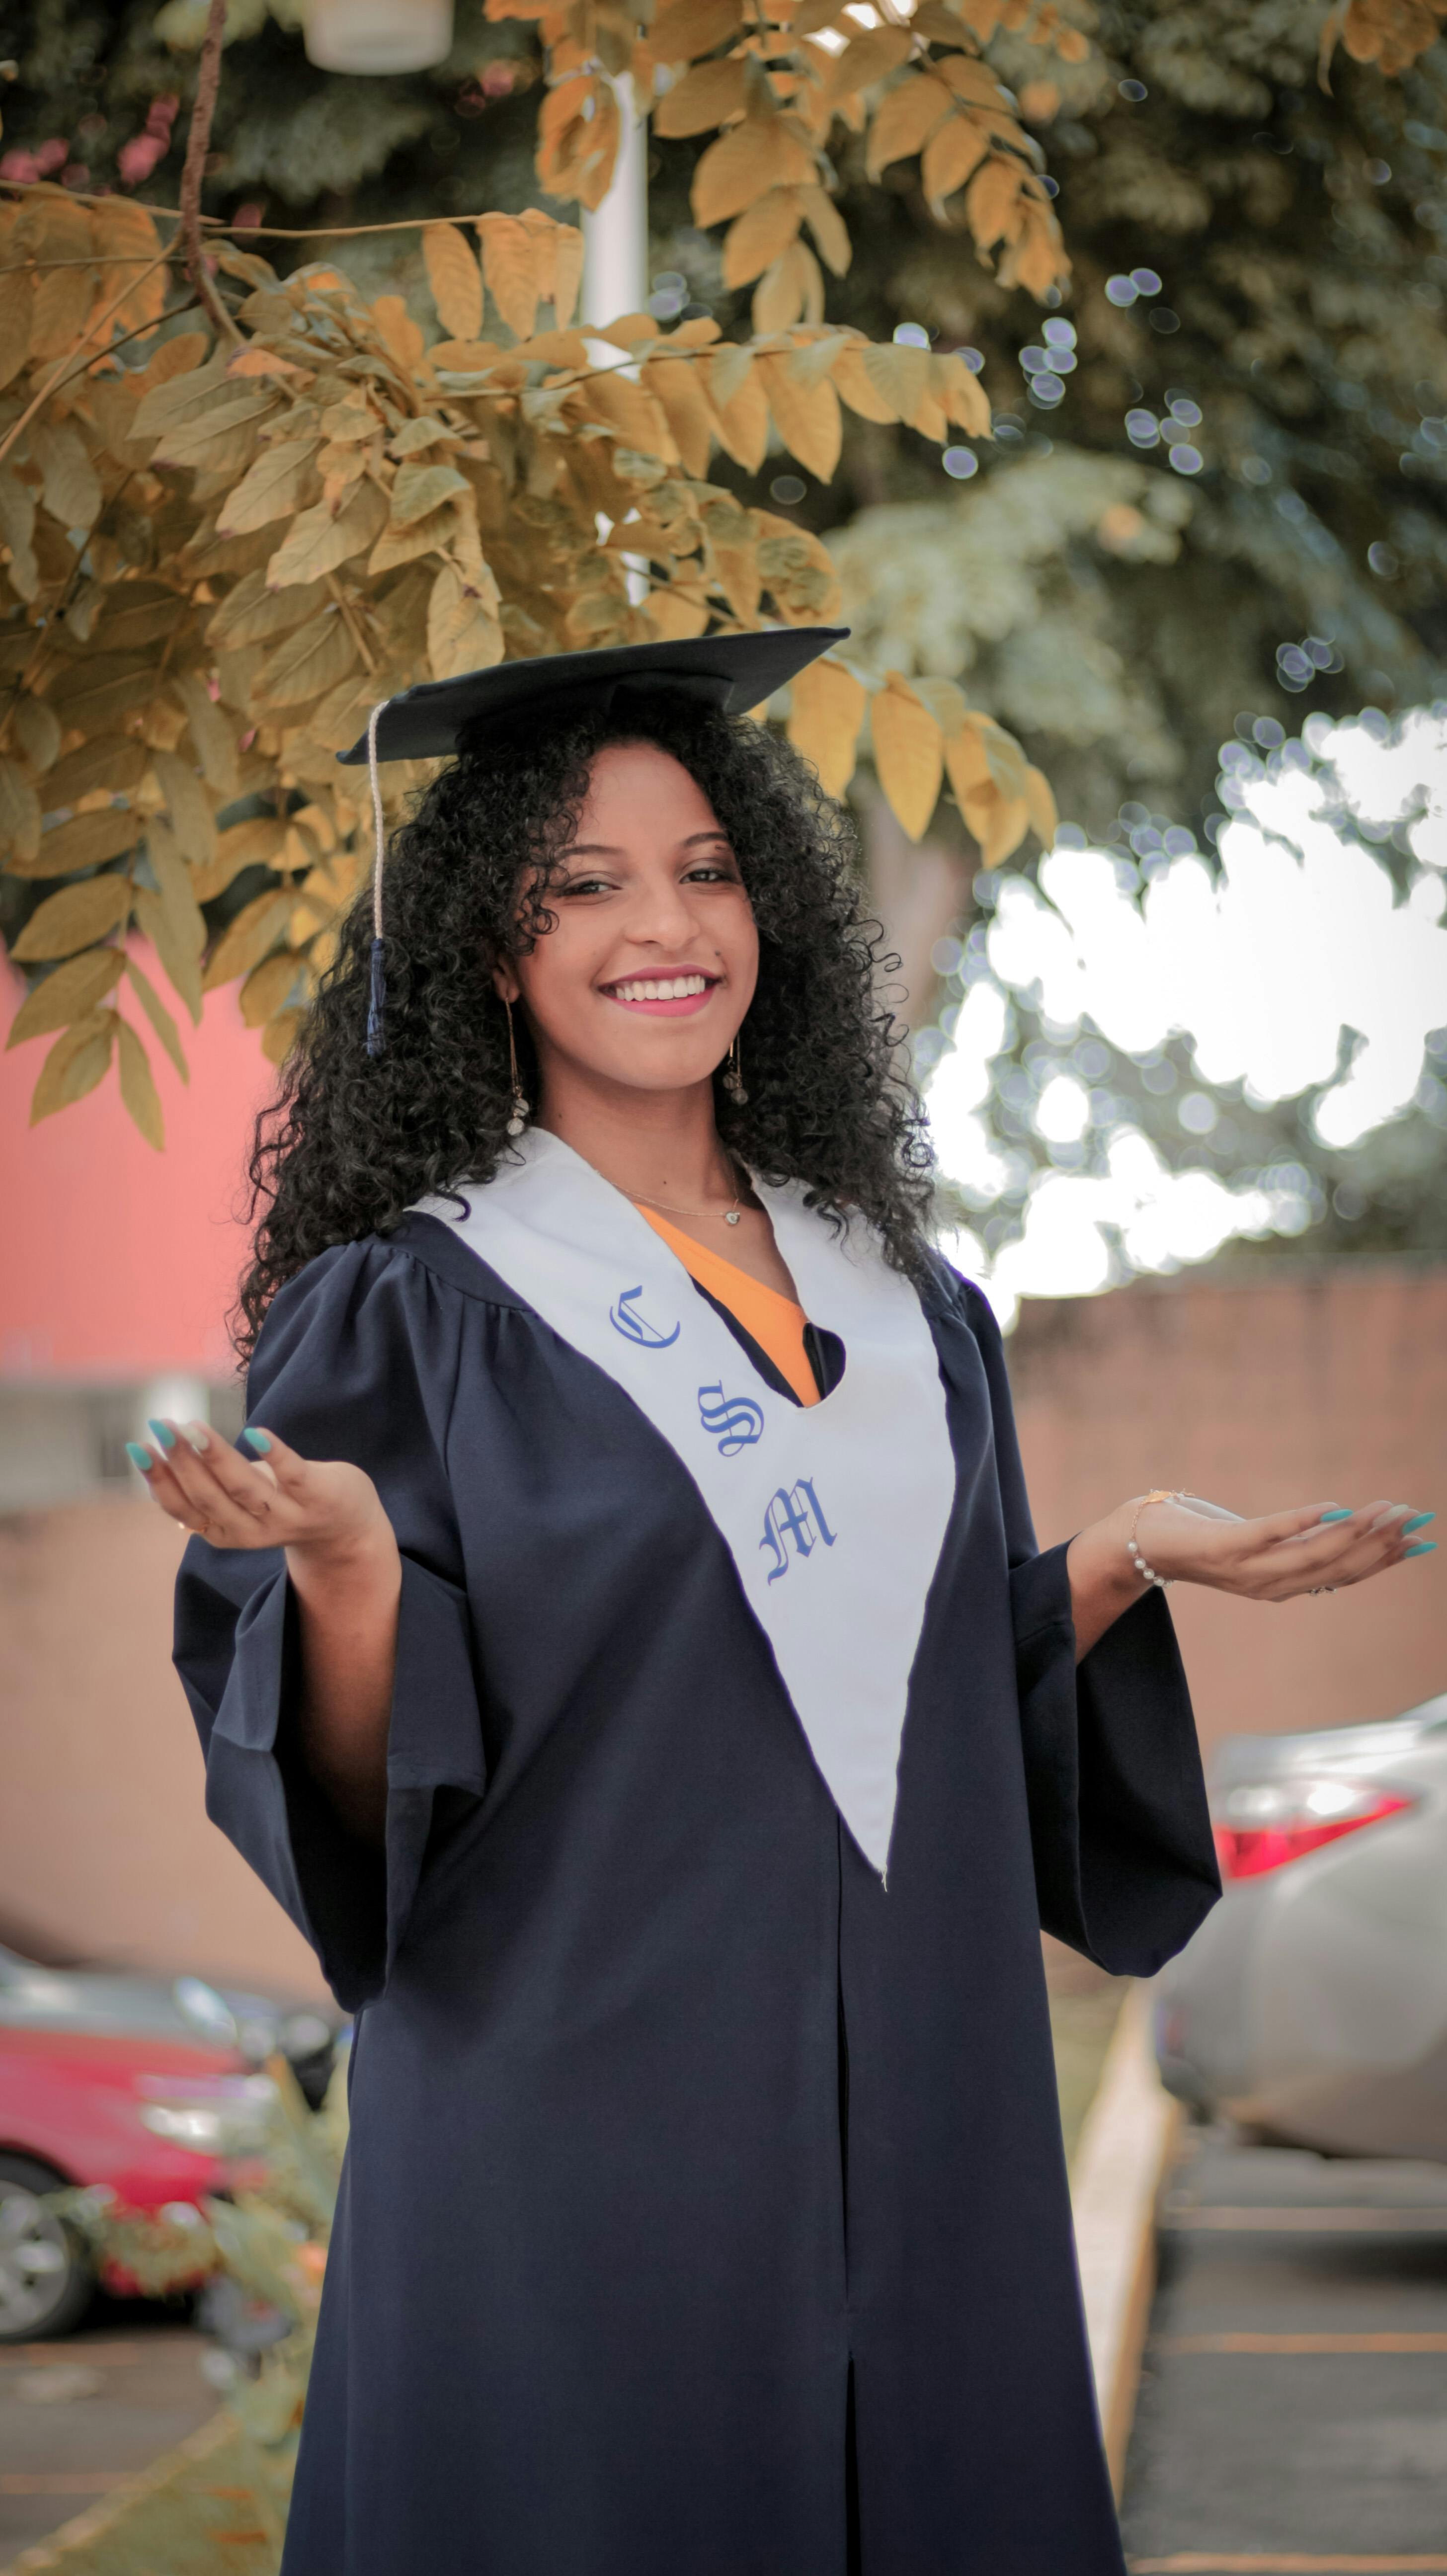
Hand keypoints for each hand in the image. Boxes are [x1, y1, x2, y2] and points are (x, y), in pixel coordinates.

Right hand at [130, 1419, 393, 1577]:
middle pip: (210, 1497)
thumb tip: (154, 1468)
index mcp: (226, 1532)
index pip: (185, 1509)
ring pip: (244, 1488)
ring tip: (193, 1427)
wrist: (348, 1526)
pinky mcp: (318, 1496)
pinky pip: (294, 1475)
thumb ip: (204, 1493)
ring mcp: (288, 1515)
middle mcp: (254, 1531)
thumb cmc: (283, 1502)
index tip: (138, 1447)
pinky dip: (274, 1455)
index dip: (160, 1480)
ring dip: (216, 1456)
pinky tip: (256, 1433)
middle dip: (181, 1462)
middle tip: (160, 1426)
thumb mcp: (239, 1504)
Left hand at [1121, 1490, 1434, 1603]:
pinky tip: (1331, 1505)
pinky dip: (1302, 1521)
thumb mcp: (1260, 1544)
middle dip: (1379, 1543)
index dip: (1384, 1560)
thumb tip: (1348, 1524)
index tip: (1421, 1540)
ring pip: (1312, 1554)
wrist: (1140, 1545)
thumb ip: (1299, 1542)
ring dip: (1354, 1531)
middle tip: (1413, 1517)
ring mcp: (1246, 1569)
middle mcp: (1269, 1586)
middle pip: (1336, 1567)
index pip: (1343, 1576)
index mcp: (1282, 1588)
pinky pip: (1269, 1534)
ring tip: (1386, 1509)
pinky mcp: (1224, 1546)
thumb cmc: (1206, 1537)